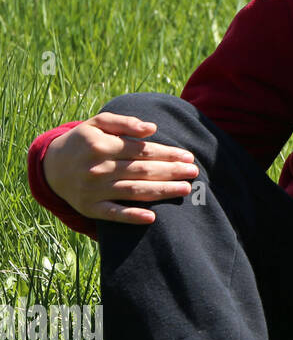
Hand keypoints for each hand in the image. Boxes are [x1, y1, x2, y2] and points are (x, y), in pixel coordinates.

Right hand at [42, 112, 200, 223]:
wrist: (51, 166)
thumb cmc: (84, 141)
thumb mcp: (98, 123)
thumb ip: (125, 122)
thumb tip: (151, 128)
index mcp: (101, 145)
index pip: (142, 151)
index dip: (167, 153)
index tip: (188, 156)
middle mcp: (97, 168)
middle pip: (142, 171)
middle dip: (171, 171)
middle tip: (194, 172)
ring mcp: (94, 190)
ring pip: (133, 191)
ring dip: (161, 191)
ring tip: (185, 189)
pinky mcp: (90, 208)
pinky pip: (113, 214)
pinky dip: (131, 217)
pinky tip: (152, 217)